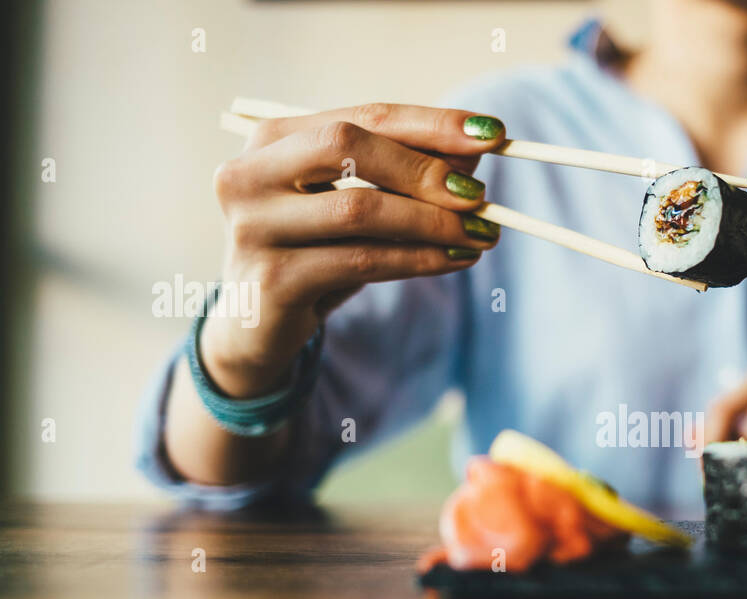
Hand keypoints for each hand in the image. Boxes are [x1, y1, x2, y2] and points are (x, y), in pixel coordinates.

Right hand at [204, 103, 506, 396]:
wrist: (257, 326)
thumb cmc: (316, 254)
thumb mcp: (359, 207)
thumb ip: (406, 176)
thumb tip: (474, 158)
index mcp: (271, 140)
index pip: (361, 117)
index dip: (430, 123)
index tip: (492, 134)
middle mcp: (248, 173)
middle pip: (345, 146)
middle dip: (422, 169)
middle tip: (481, 196)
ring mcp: (253, 227)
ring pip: (358, 210)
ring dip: (431, 222)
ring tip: (481, 235)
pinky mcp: (271, 280)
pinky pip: (360, 262)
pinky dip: (417, 259)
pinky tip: (455, 259)